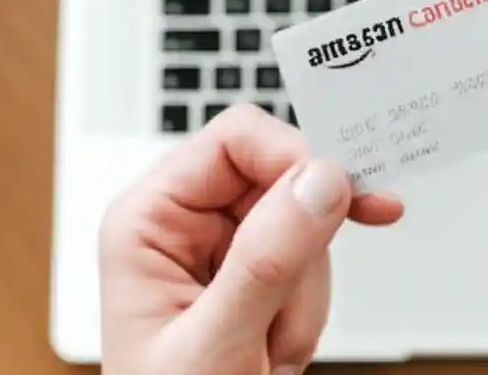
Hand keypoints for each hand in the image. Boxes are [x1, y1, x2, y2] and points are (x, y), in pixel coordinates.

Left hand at [98, 105, 403, 374]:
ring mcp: (224, 248)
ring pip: (307, 225)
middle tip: (285, 308)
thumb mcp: (216, 343)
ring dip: (301, 294)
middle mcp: (184, 223)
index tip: (338, 194)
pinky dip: (309, 308)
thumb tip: (319, 179)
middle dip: (299, 251)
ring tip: (266, 347)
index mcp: (149, 219)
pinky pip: (313, 262)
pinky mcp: (256, 273)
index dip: (293, 156)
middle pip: (281, 179)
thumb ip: (266, 259)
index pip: (235, 139)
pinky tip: (278, 345)